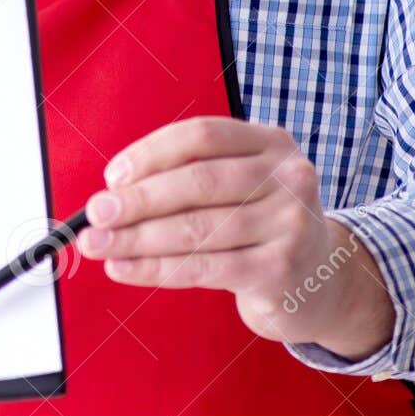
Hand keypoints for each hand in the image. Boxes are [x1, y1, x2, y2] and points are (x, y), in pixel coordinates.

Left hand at [76, 116, 394, 359]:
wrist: (320, 280)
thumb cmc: (260, 224)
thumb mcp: (240, 184)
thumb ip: (188, 177)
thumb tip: (113, 191)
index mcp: (271, 142)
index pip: (201, 135)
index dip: (151, 152)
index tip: (112, 176)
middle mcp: (288, 177)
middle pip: (198, 181)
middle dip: (137, 199)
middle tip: (94, 212)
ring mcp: (290, 224)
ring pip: (196, 229)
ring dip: (136, 238)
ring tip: (97, 244)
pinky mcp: (281, 270)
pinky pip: (203, 268)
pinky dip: (155, 269)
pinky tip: (123, 268)